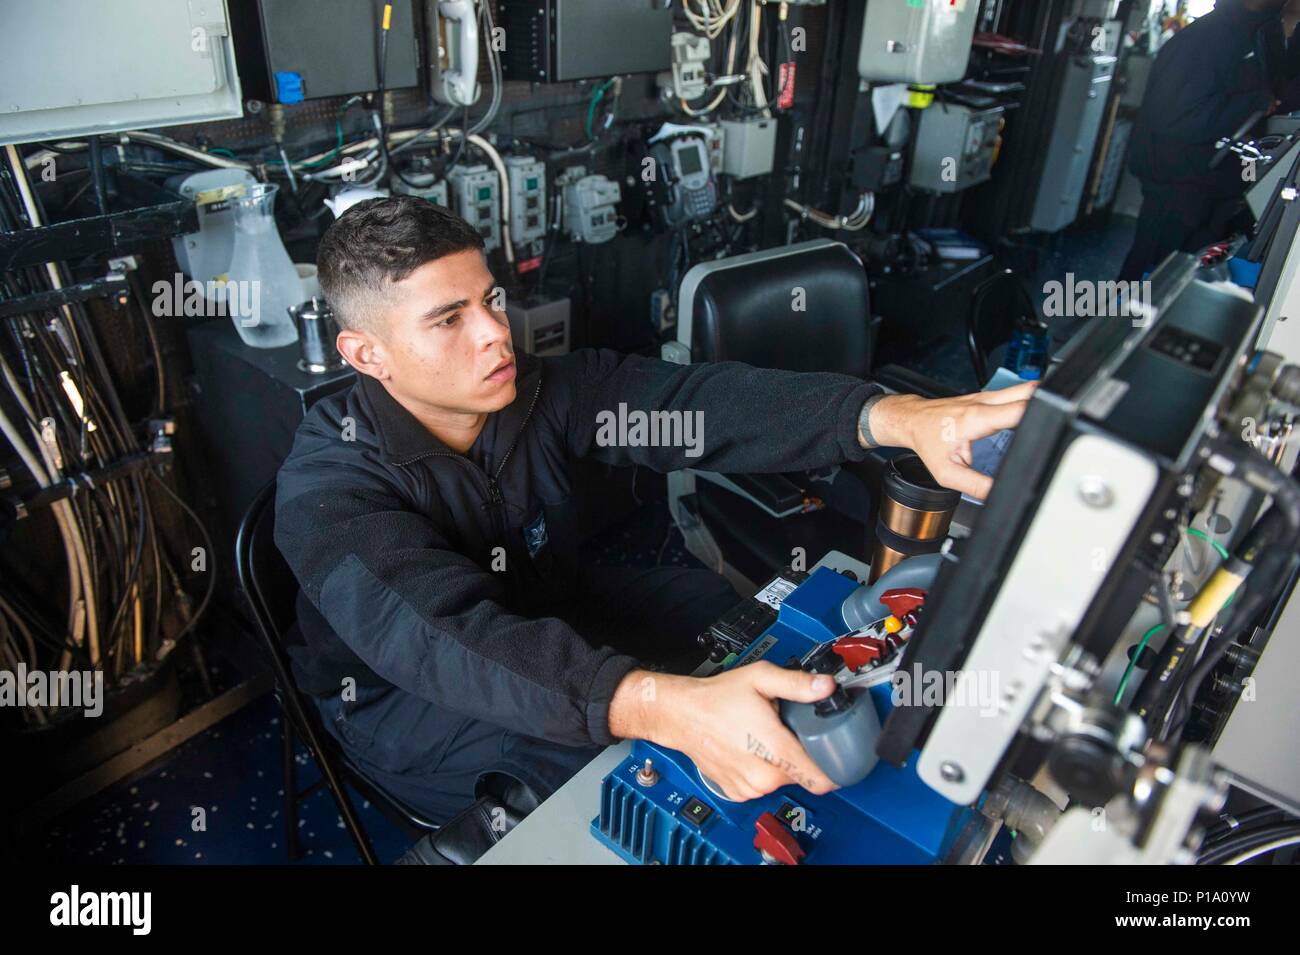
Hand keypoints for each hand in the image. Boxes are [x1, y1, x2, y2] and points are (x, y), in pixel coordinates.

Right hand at [609, 663, 838, 800]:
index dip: (835, 768)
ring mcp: (750, 787)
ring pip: (783, 780)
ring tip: (766, 737)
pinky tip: (752, 749)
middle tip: (790, 731)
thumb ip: (797, 684)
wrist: (681, 715)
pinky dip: (763, 770)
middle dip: (802, 755)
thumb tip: (826, 686)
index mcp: (773, 749)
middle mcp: (763, 775)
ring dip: (782, 762)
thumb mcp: (760, 678)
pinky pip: (764, 785)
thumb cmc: (716, 698)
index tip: (837, 755)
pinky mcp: (739, 792)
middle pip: (803, 775)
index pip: (820, 779)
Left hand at [865, 383, 1036, 499]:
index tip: (1051, 430)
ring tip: (1051, 420)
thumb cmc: (927, 441)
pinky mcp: (989, 397)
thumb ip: (975, 485)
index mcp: (978, 417)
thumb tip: (996, 495)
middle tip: (1059, 423)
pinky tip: (1033, 416)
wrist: (912, 420)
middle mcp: (986, 401)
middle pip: (1031, 391)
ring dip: (1041, 401)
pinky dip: (1028, 402)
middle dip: (1049, 404)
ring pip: (1026, 388)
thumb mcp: (947, 472)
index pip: (1020, 409)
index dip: (1040, 418)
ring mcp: (988, 396)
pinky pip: (1016, 394)